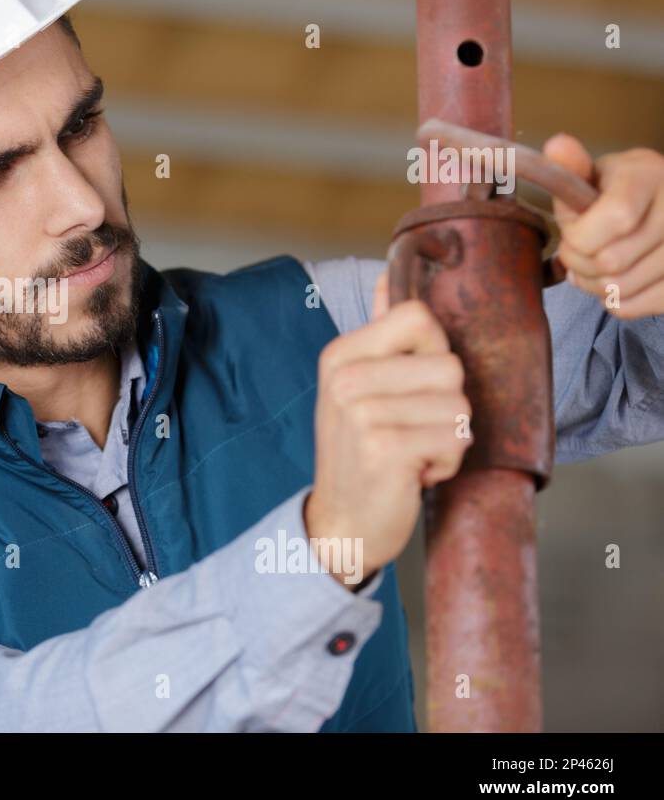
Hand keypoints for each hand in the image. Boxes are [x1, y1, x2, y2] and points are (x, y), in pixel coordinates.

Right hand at [304, 276, 471, 588]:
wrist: (342, 524)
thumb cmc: (360, 454)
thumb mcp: (358, 387)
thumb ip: (380, 333)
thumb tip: (389, 275)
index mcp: (340, 355)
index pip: (418, 317)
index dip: (435, 351)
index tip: (413, 384)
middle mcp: (346, 378)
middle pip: (450, 365)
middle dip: (446, 405)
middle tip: (409, 430)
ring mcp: (362, 412)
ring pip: (458, 405)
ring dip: (447, 439)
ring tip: (411, 453)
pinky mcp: (385, 448)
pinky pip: (455, 440)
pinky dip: (445, 463)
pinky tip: (413, 473)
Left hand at [545, 133, 663, 319]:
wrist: (657, 206)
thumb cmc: (613, 193)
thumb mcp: (593, 175)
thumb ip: (571, 167)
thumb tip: (556, 145)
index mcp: (650, 175)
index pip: (617, 218)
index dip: (580, 236)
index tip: (571, 232)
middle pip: (612, 261)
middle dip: (578, 262)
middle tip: (576, 253)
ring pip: (621, 288)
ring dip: (591, 285)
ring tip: (590, 267)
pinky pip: (635, 306)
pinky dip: (612, 301)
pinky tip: (610, 281)